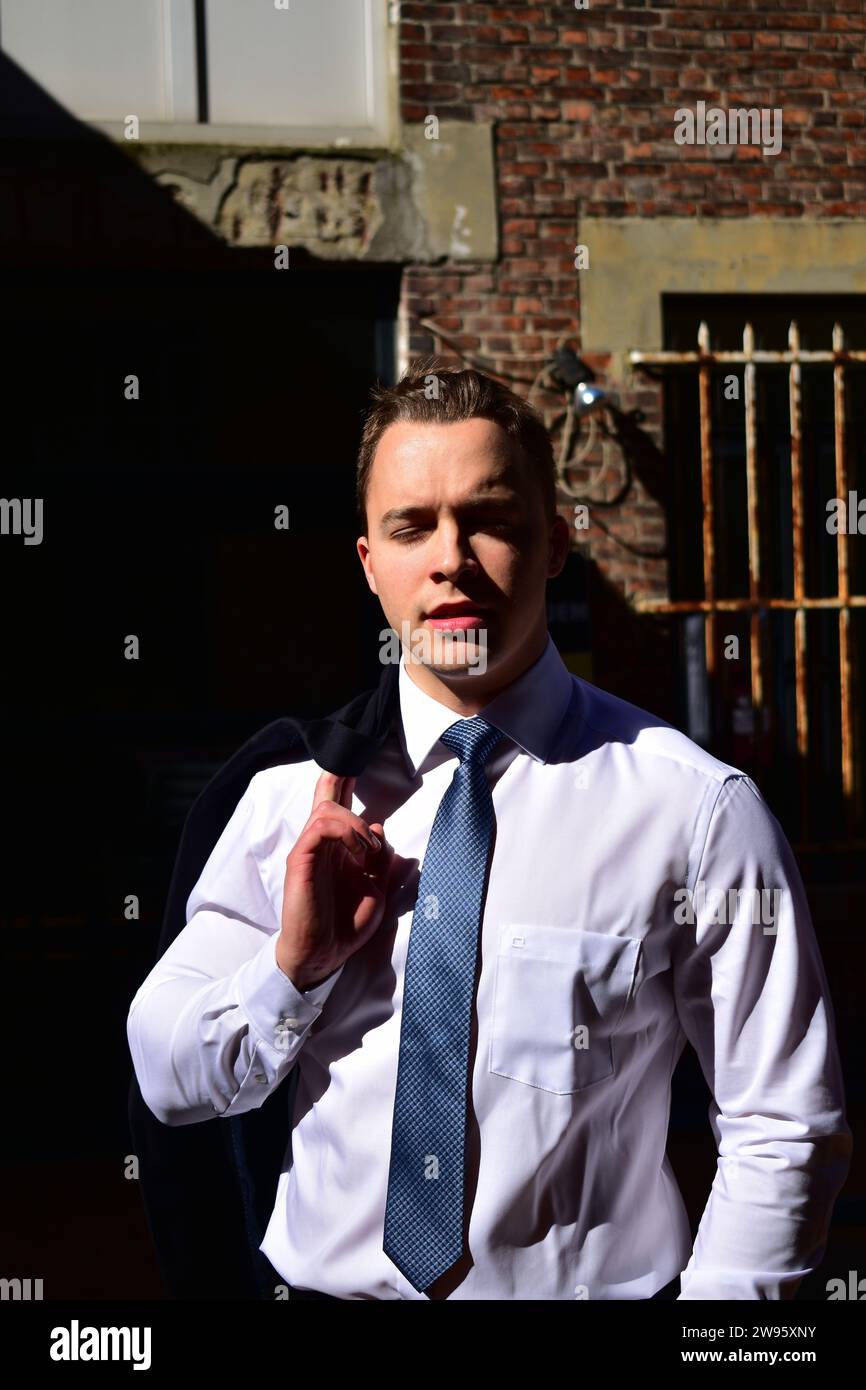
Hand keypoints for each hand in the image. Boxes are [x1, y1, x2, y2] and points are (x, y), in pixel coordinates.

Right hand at [276, 769, 402, 990]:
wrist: (323, 954)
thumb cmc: (345, 924)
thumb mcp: (376, 889)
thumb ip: (380, 860)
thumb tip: (379, 827)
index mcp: (338, 848)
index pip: (339, 807)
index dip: (346, 782)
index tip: (356, 761)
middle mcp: (322, 844)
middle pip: (325, 797)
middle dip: (339, 775)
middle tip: (350, 757)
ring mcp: (309, 850)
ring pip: (327, 809)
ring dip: (355, 823)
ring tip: (368, 851)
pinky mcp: (300, 859)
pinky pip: (319, 826)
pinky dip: (344, 831)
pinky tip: (359, 851)